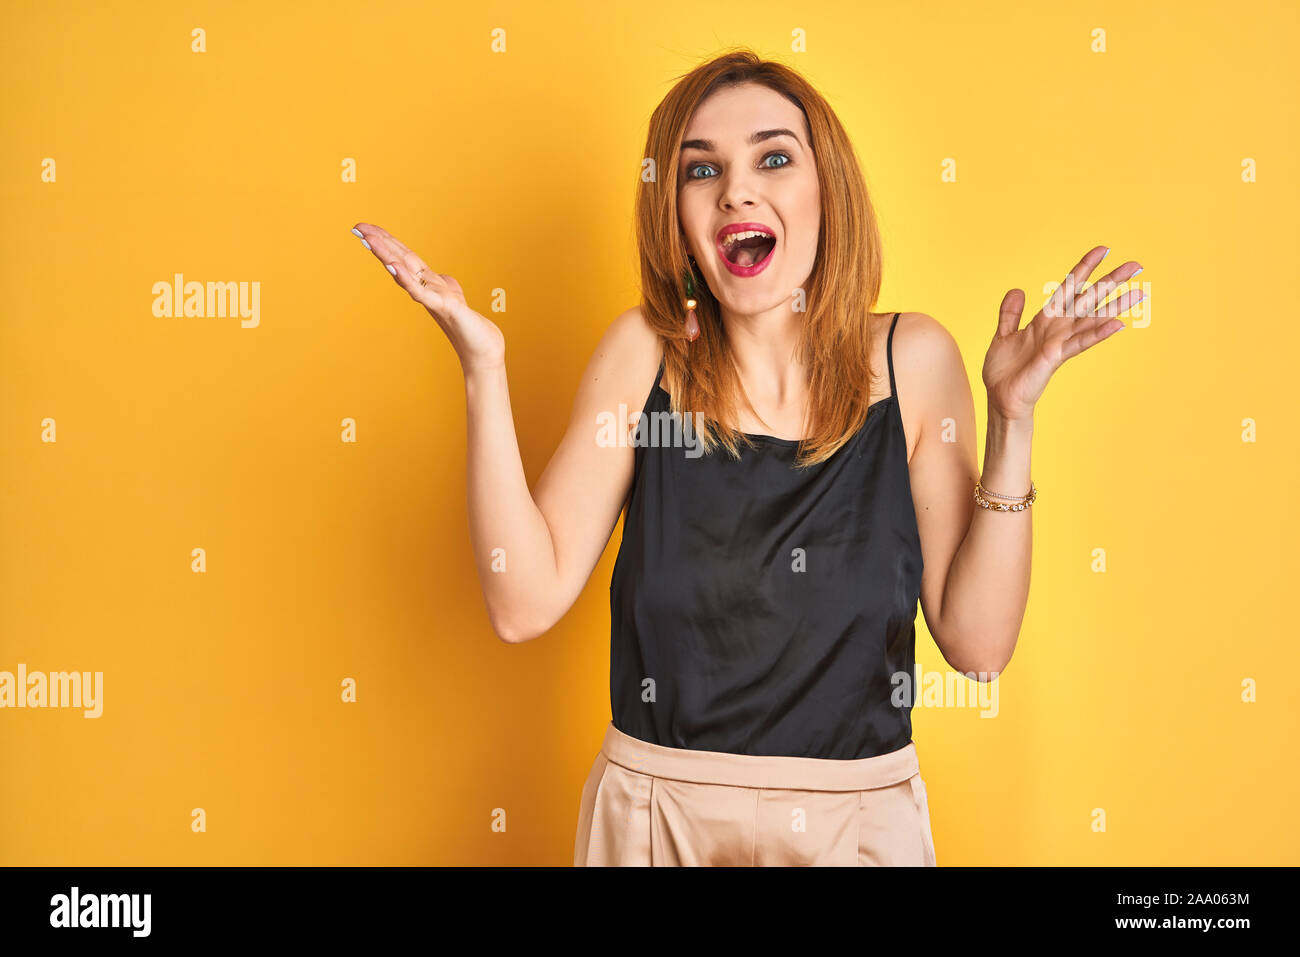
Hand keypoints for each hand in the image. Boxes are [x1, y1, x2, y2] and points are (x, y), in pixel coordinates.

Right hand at [352, 222, 505, 372]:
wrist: (483, 349)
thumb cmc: (470, 327)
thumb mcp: (456, 298)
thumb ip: (448, 287)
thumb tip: (444, 278)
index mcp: (429, 283)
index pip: (404, 256)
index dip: (387, 240)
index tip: (366, 227)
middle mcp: (426, 289)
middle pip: (399, 260)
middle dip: (379, 243)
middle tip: (357, 228)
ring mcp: (432, 298)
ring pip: (405, 273)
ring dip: (386, 255)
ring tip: (369, 239)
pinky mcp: (443, 308)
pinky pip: (421, 292)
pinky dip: (407, 279)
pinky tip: (394, 267)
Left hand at [983, 245, 1144, 421]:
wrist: (1001, 397)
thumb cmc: (1004, 370)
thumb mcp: (1004, 334)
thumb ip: (1011, 313)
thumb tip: (1017, 289)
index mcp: (1046, 319)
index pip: (1069, 287)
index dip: (1084, 268)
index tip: (1103, 249)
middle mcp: (1058, 328)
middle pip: (1088, 299)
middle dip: (1111, 281)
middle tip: (1136, 265)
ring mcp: (1060, 341)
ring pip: (1092, 318)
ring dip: (1116, 305)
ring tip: (1139, 293)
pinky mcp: (1056, 356)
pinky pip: (1080, 342)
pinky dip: (1098, 333)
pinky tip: (1118, 324)